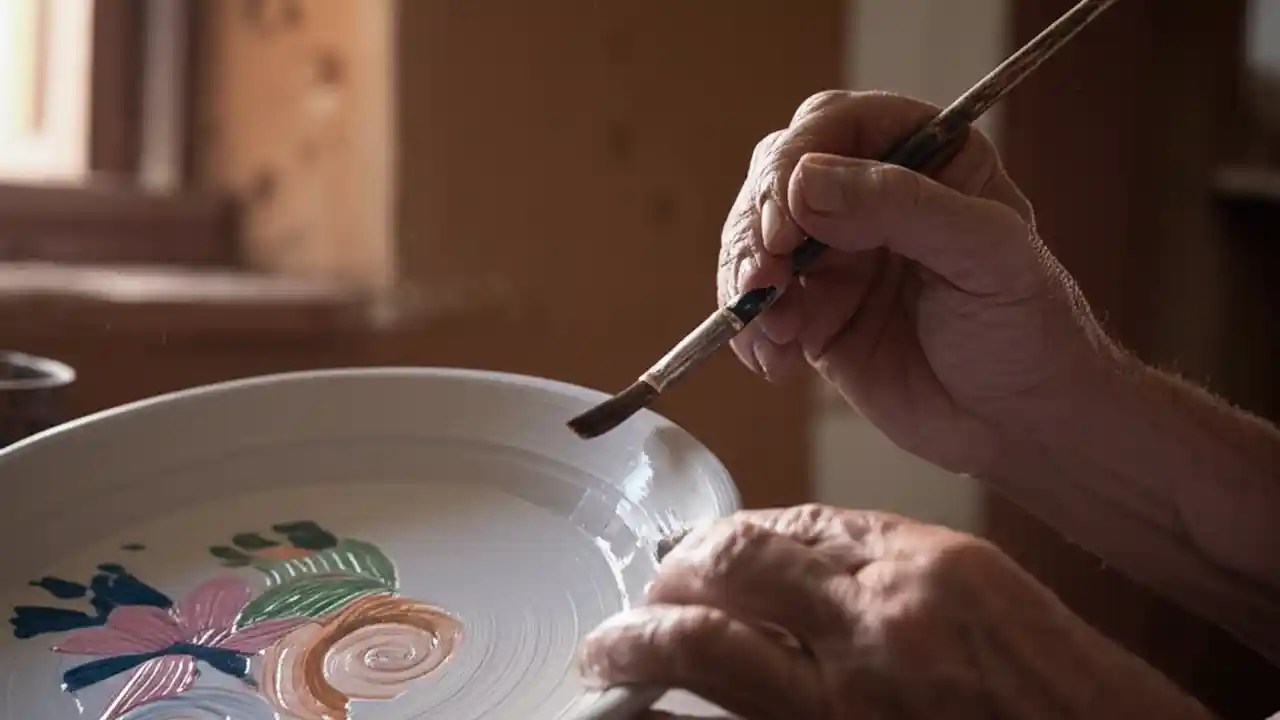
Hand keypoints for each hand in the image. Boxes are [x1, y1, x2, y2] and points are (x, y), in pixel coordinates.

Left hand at [580, 505, 1210, 719]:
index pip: (795, 525)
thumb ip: (891, 576)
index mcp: (926, 567)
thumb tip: (796, 571)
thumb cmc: (1065, 696)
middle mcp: (879, 623)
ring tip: (609, 649)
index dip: (730, 536)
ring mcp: (849, 700)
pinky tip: (648, 710)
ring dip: (641, 640)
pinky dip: (678, 711)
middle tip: (647, 590)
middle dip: (676, 574)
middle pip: (736, 567)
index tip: (704, 550)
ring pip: (706, 646)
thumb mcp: (986, 601)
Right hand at [720, 91, 1114, 474]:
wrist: (1023, 425)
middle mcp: (870, 197)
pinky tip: (776, 361)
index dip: (795, 160)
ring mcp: (836, 255)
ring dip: (746, 283)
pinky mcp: (814, 313)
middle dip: (757, 228)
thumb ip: (899, 207)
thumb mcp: (983, 253)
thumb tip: (803, 181)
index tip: (785, 219)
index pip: (834, 124)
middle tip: (761, 279)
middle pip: (777, 177)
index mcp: (923, 157)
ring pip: (755, 242)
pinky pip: (759, 306)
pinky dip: (752, 332)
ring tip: (774, 334)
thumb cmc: (1028, 329)